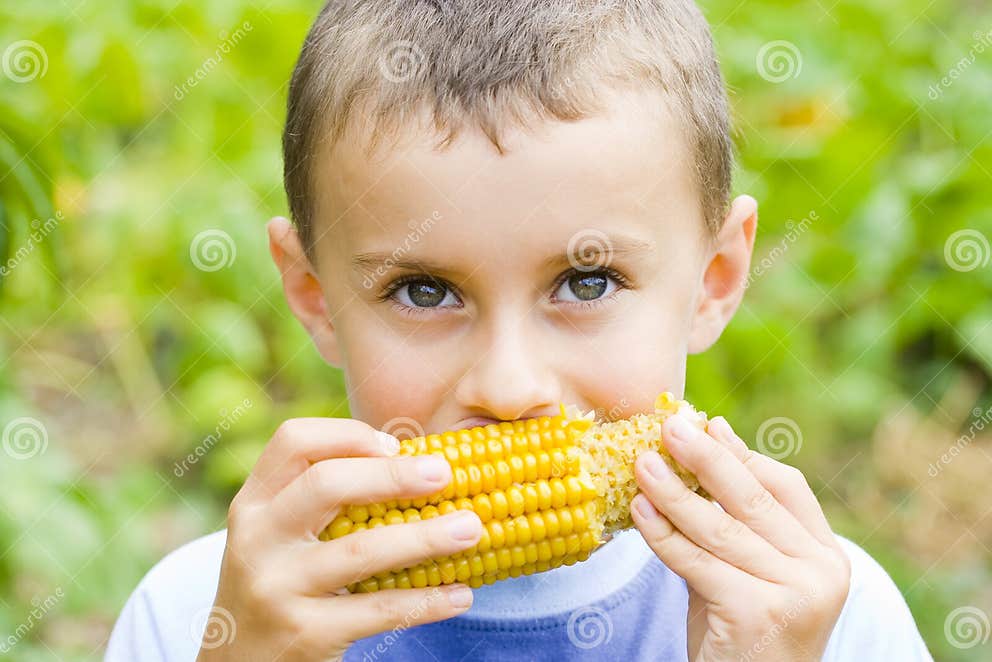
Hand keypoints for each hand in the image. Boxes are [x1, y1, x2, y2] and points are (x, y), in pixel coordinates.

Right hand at [197, 418, 482, 661]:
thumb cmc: (281, 583)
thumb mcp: (279, 535)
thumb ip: (324, 498)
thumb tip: (423, 464)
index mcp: (255, 502)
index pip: (293, 442)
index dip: (348, 434)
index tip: (396, 445)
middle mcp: (258, 538)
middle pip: (326, 484)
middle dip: (393, 475)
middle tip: (446, 474)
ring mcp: (277, 587)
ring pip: (360, 550)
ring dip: (426, 537)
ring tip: (471, 528)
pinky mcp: (304, 632)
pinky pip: (378, 610)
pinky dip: (427, 601)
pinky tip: (462, 593)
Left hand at [630, 414, 850, 661]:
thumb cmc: (741, 635)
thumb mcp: (748, 572)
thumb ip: (734, 522)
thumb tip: (707, 443)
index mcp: (826, 556)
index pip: (787, 487)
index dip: (743, 454)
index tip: (707, 425)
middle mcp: (821, 572)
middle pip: (753, 500)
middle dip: (706, 458)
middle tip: (670, 426)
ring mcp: (795, 594)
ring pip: (720, 529)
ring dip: (673, 492)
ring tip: (641, 463)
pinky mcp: (757, 613)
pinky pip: (696, 562)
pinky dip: (662, 534)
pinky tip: (639, 509)